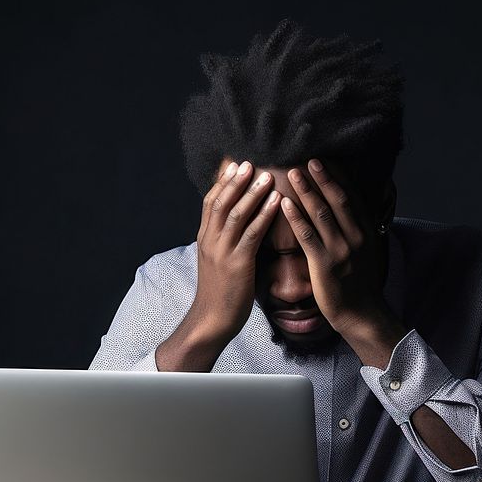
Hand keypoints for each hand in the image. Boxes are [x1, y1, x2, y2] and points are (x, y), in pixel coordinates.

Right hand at [192, 160, 281, 342]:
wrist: (212, 320)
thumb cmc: (221, 293)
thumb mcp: (217, 261)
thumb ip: (224, 241)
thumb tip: (238, 225)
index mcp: (205, 239)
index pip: (210, 202)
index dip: (222, 182)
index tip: (235, 165)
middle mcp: (210, 241)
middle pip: (220, 202)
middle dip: (236, 180)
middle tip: (249, 161)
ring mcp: (222, 252)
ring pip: (235, 214)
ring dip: (251, 192)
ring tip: (266, 175)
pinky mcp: (237, 264)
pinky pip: (251, 234)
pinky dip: (264, 214)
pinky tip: (276, 202)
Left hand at [279, 158, 390, 339]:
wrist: (361, 314)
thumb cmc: (359, 284)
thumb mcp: (365, 252)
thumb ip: (357, 230)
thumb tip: (349, 211)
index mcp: (366, 232)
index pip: (352, 197)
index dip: (338, 178)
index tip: (326, 161)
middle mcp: (356, 236)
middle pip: (338, 199)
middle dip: (323, 177)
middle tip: (308, 159)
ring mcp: (341, 249)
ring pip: (322, 213)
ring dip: (307, 190)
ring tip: (293, 172)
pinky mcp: (325, 264)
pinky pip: (307, 235)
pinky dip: (295, 216)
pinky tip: (284, 203)